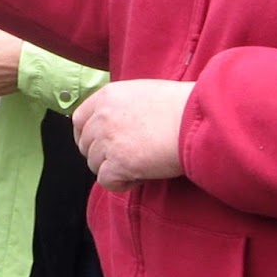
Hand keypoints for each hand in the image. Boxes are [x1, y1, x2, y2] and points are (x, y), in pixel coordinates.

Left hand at [72, 79, 192, 191]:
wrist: (198, 120)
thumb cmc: (183, 106)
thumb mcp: (144, 93)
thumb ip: (122, 107)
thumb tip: (117, 124)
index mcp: (106, 96)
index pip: (78, 120)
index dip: (87, 136)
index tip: (99, 145)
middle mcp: (101, 117)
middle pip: (86, 146)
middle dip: (102, 156)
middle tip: (128, 158)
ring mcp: (107, 140)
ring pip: (95, 165)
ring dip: (114, 169)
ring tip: (142, 164)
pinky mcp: (117, 163)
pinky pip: (107, 182)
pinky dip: (122, 183)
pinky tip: (142, 175)